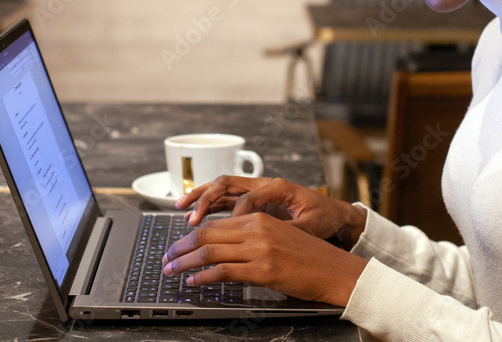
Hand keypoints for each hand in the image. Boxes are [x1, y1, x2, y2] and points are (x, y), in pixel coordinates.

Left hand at [161, 212, 367, 305]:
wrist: (334, 270)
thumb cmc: (308, 258)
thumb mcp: (277, 238)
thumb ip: (251, 239)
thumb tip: (221, 249)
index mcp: (258, 218)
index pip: (214, 224)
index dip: (189, 236)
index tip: (176, 247)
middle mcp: (257, 229)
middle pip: (207, 235)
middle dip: (180, 248)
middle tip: (166, 260)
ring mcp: (260, 249)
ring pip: (210, 252)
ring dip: (185, 263)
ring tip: (172, 271)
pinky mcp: (263, 269)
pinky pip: (224, 271)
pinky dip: (204, 277)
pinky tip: (194, 282)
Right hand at [177, 176, 366, 248]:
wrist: (332, 212)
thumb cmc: (323, 217)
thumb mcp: (312, 225)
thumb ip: (293, 230)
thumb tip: (277, 239)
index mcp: (278, 187)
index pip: (249, 198)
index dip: (235, 215)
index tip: (226, 232)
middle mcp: (263, 184)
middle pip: (228, 184)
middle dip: (206, 199)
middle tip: (189, 217)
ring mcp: (255, 190)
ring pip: (222, 188)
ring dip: (200, 197)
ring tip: (181, 208)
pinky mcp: (251, 200)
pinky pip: (224, 198)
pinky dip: (207, 204)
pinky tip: (192, 214)